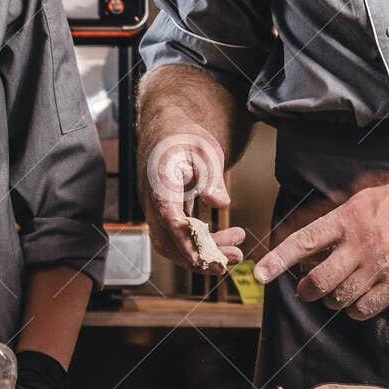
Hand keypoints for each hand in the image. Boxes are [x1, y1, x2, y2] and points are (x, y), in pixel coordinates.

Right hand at [139, 126, 247, 271]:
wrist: (166, 130)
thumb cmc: (184, 136)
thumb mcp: (204, 150)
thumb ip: (211, 177)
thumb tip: (220, 203)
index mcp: (161, 181)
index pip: (170, 217)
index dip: (186, 241)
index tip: (207, 257)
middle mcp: (153, 201)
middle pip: (169, 240)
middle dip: (200, 255)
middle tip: (235, 256)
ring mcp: (157, 210)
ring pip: (173, 244)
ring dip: (202, 254)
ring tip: (235, 253)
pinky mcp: (166, 215)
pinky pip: (178, 237)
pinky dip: (200, 246)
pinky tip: (224, 243)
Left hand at [253, 175, 388, 319]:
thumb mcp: (366, 197)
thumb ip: (338, 218)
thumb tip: (310, 239)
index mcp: (349, 218)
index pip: (305, 242)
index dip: (279, 260)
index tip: (261, 274)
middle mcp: (361, 244)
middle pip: (319, 280)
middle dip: (306, 290)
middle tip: (305, 289)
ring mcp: (380, 266)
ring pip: (340, 298)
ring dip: (330, 300)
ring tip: (334, 292)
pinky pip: (365, 309)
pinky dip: (354, 310)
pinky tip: (356, 300)